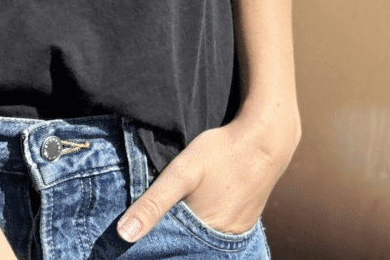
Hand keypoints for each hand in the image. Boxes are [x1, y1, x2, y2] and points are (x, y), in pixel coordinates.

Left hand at [116, 108, 298, 243]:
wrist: (266, 141)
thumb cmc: (221, 153)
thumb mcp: (181, 173)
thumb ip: (153, 203)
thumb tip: (123, 235)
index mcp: (205, 236)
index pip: (171, 250)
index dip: (154, 242)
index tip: (137, 239)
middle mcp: (223, 241)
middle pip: (188, 246)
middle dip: (169, 237)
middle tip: (159, 215)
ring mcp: (236, 234)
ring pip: (203, 239)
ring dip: (187, 232)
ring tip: (175, 212)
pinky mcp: (244, 223)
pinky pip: (218, 231)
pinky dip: (203, 225)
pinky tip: (197, 209)